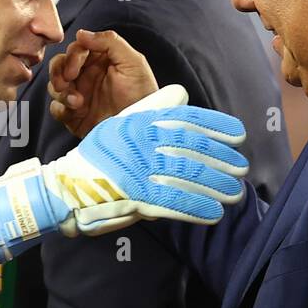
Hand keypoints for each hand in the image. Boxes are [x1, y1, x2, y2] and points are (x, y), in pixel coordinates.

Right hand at [0, 89, 249, 257]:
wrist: (67, 186)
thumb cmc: (99, 156)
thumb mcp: (121, 122)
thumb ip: (153, 109)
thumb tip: (182, 93)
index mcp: (140, 123)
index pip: (185, 120)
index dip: (214, 126)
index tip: (238, 134)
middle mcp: (141, 143)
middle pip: (192, 149)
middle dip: (221, 159)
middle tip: (241, 168)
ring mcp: (139, 169)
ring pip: (187, 175)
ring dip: (215, 185)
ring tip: (234, 193)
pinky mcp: (136, 195)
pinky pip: (173, 201)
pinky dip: (196, 207)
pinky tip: (213, 213)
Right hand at [49, 29, 159, 137]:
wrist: (139, 128)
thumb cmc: (142, 95)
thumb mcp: (133, 63)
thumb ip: (110, 42)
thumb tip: (81, 33)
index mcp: (100, 61)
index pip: (77, 50)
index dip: (72, 57)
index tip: (75, 69)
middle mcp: (87, 76)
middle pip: (60, 65)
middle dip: (58, 72)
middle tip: (66, 83)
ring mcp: (79, 96)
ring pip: (54, 85)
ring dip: (61, 92)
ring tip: (77, 102)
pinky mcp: (74, 115)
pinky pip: (55, 108)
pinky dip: (60, 108)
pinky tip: (74, 111)